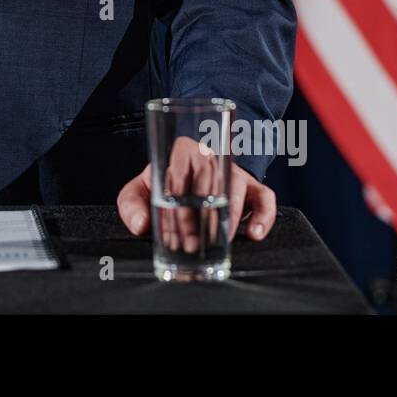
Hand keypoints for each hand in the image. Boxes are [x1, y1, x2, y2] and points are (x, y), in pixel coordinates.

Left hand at [116, 155, 276, 243]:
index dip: (177, 199)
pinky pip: (265, 198)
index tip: (174, 227)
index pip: (180, 169)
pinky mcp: (252, 188)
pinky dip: (263, 216)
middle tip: (192, 245)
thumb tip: (141, 225)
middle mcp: (211, 157)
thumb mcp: (141, 190)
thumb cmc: (162, 185)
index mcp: (181, 152)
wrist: (187, 179)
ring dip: (229, 218)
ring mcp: (233, 172)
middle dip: (201, 217)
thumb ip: (132, 205)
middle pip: (209, 182)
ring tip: (219, 242)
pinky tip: (254, 234)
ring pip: (237, 188)